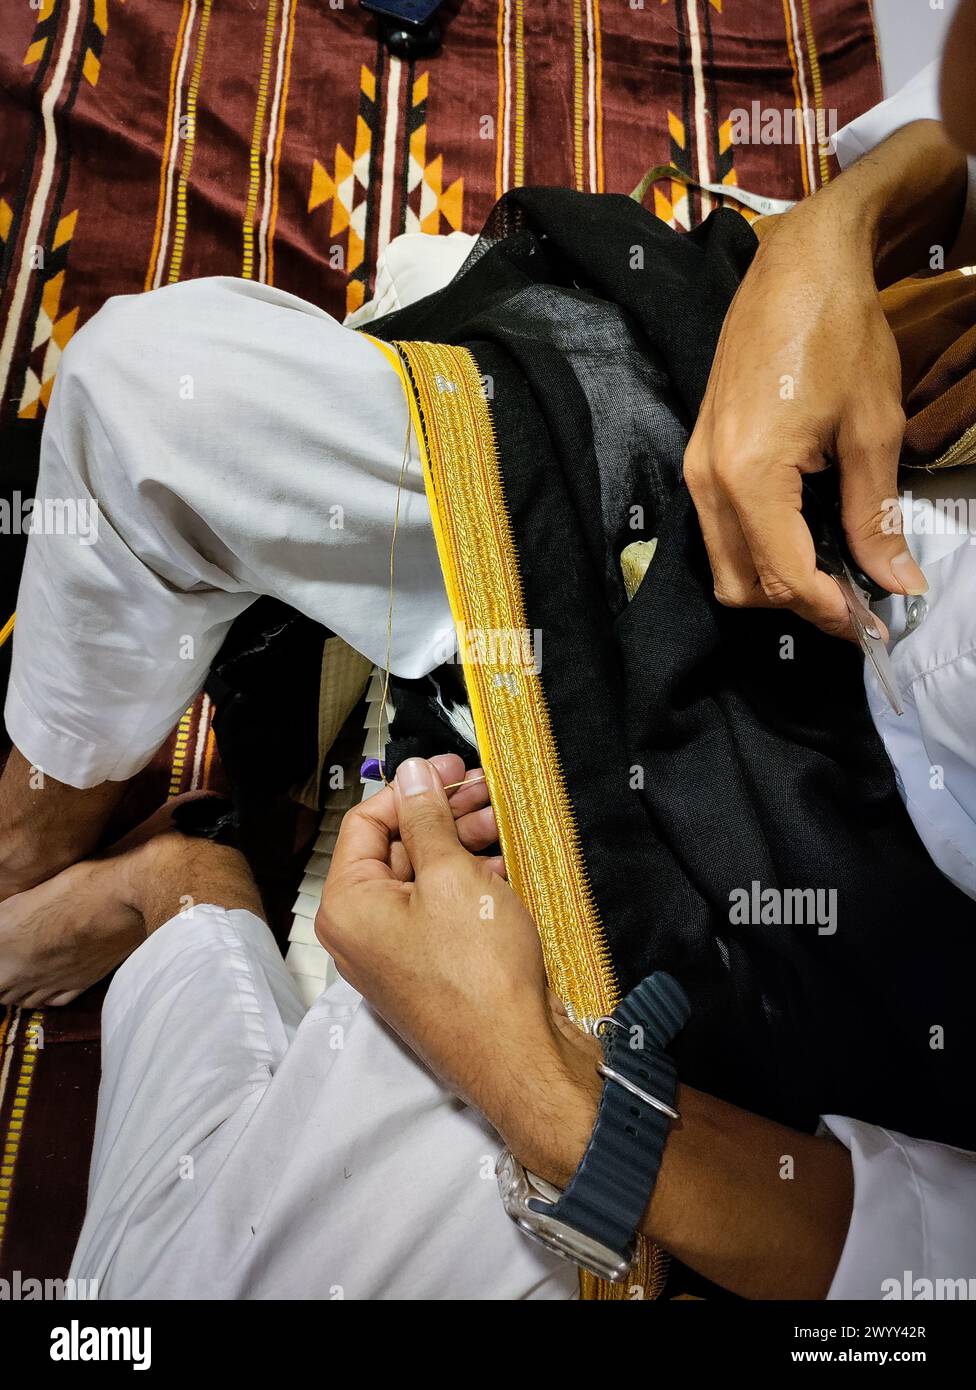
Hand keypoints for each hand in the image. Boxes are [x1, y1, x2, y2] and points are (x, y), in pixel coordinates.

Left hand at [316, 754, 599, 1181]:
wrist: (517, 1056)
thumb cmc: (480, 977)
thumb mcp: (453, 876)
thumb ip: (427, 819)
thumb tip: (412, 776)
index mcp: (348, 905)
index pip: (366, 822)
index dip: (412, 789)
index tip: (450, 769)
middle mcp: (361, 930)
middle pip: (395, 847)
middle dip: (441, 814)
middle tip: (483, 790)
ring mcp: (394, 952)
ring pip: (422, 876)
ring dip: (460, 844)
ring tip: (501, 823)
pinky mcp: (428, 968)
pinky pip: (439, 909)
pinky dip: (468, 882)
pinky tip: (501, 866)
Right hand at [684, 190, 926, 637]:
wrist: (799, 265)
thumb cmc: (840, 334)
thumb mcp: (872, 429)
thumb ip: (875, 517)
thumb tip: (897, 584)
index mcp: (748, 474)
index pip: (784, 576)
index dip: (832, 611)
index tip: (876, 622)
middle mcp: (706, 480)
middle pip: (743, 586)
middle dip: (799, 606)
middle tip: (858, 601)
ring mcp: (695, 467)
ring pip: (726, 566)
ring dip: (776, 582)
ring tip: (835, 572)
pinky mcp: (699, 455)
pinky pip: (720, 531)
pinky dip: (760, 550)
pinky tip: (806, 534)